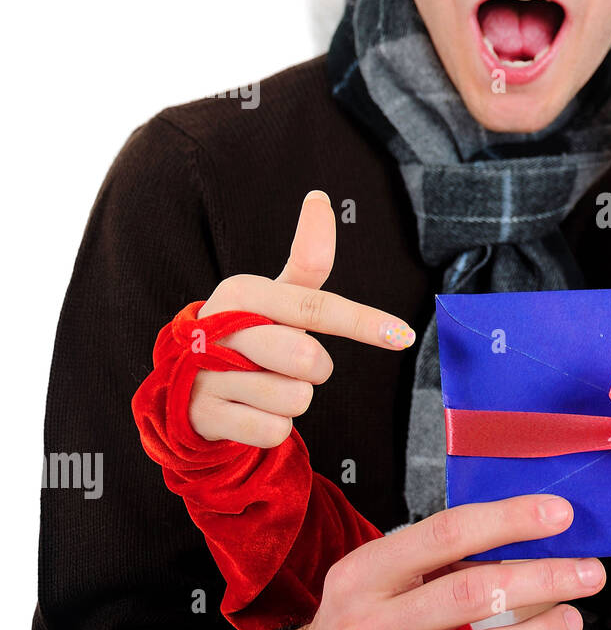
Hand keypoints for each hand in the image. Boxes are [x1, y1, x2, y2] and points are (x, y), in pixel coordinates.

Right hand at [189, 190, 416, 447]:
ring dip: (291, 401)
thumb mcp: (276, 298)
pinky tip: (247, 412)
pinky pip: (271, 431)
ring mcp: (204, 373)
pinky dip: (271, 427)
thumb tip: (320, 198)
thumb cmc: (249, 334)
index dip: (363, 322)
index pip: (316, 307)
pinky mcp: (201, 416)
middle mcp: (218, 328)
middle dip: (314, 369)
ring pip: (294, 400)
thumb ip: (307, 259)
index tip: (402, 335)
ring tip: (261, 386)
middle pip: (308, 359)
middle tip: (291, 364)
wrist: (189, 387)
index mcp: (243, 292)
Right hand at [278, 495, 605, 629]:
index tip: (559, 514)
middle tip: (590, 571)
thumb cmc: (365, 612)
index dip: (509, 520)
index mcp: (365, 573)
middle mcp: (373, 621)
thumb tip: (530, 533)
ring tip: (573, 618)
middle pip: (472, 593)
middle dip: (541, 578)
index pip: (447, 533)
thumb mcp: (385, 575)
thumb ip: (443, 556)